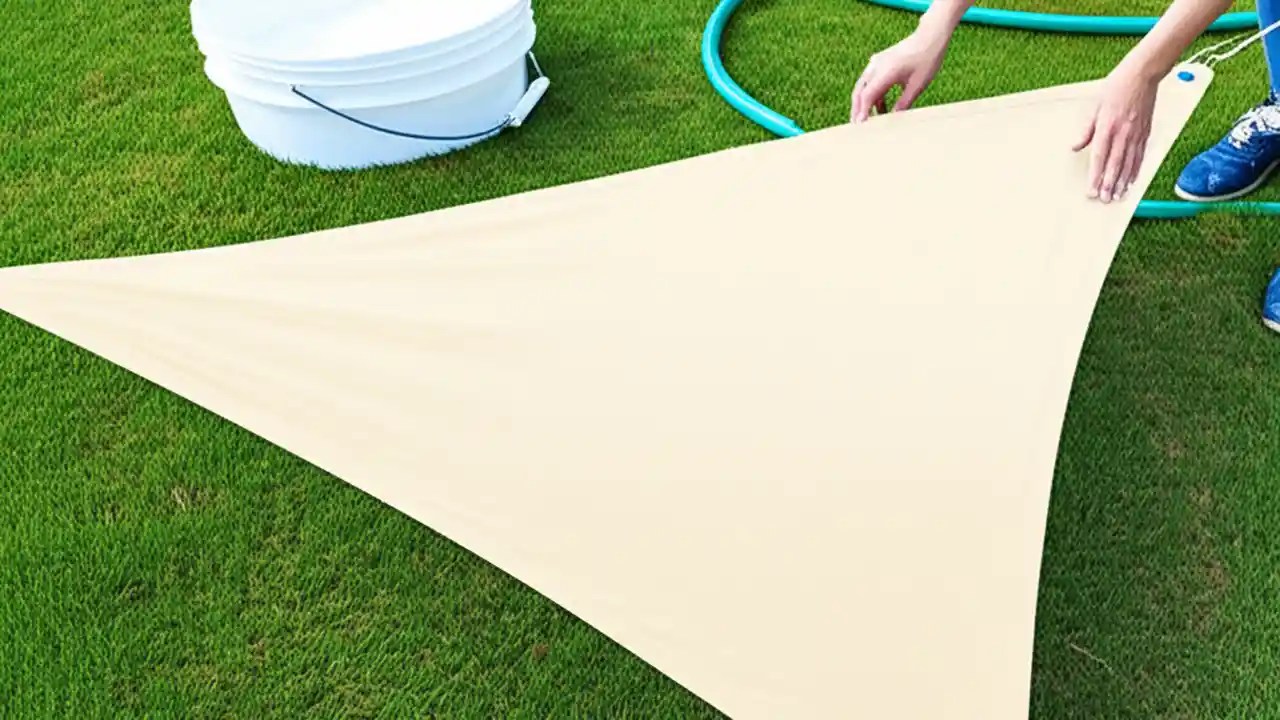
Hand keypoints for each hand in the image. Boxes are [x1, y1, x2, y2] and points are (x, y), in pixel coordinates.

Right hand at [850, 29, 949, 122]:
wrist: (930, 37)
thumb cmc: (927, 58)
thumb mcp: (918, 85)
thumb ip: (904, 102)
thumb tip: (894, 117)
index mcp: (886, 71)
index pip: (868, 95)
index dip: (862, 111)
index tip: (859, 125)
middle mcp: (877, 66)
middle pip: (859, 90)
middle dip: (856, 108)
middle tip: (856, 124)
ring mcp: (877, 62)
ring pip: (863, 85)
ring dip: (864, 102)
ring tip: (868, 118)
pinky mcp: (880, 61)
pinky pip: (870, 80)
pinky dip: (872, 93)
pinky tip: (880, 106)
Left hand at [1073, 66, 1159, 202]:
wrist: (1142, 75)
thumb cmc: (1116, 88)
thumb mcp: (1095, 106)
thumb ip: (1086, 129)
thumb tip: (1074, 146)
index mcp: (1107, 127)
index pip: (1100, 157)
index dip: (1096, 176)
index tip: (1091, 190)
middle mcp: (1123, 133)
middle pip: (1115, 164)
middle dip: (1109, 184)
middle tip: (1104, 200)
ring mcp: (1136, 134)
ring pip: (1129, 163)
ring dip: (1123, 182)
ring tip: (1117, 196)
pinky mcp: (1146, 133)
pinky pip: (1141, 156)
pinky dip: (1136, 171)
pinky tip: (1132, 181)